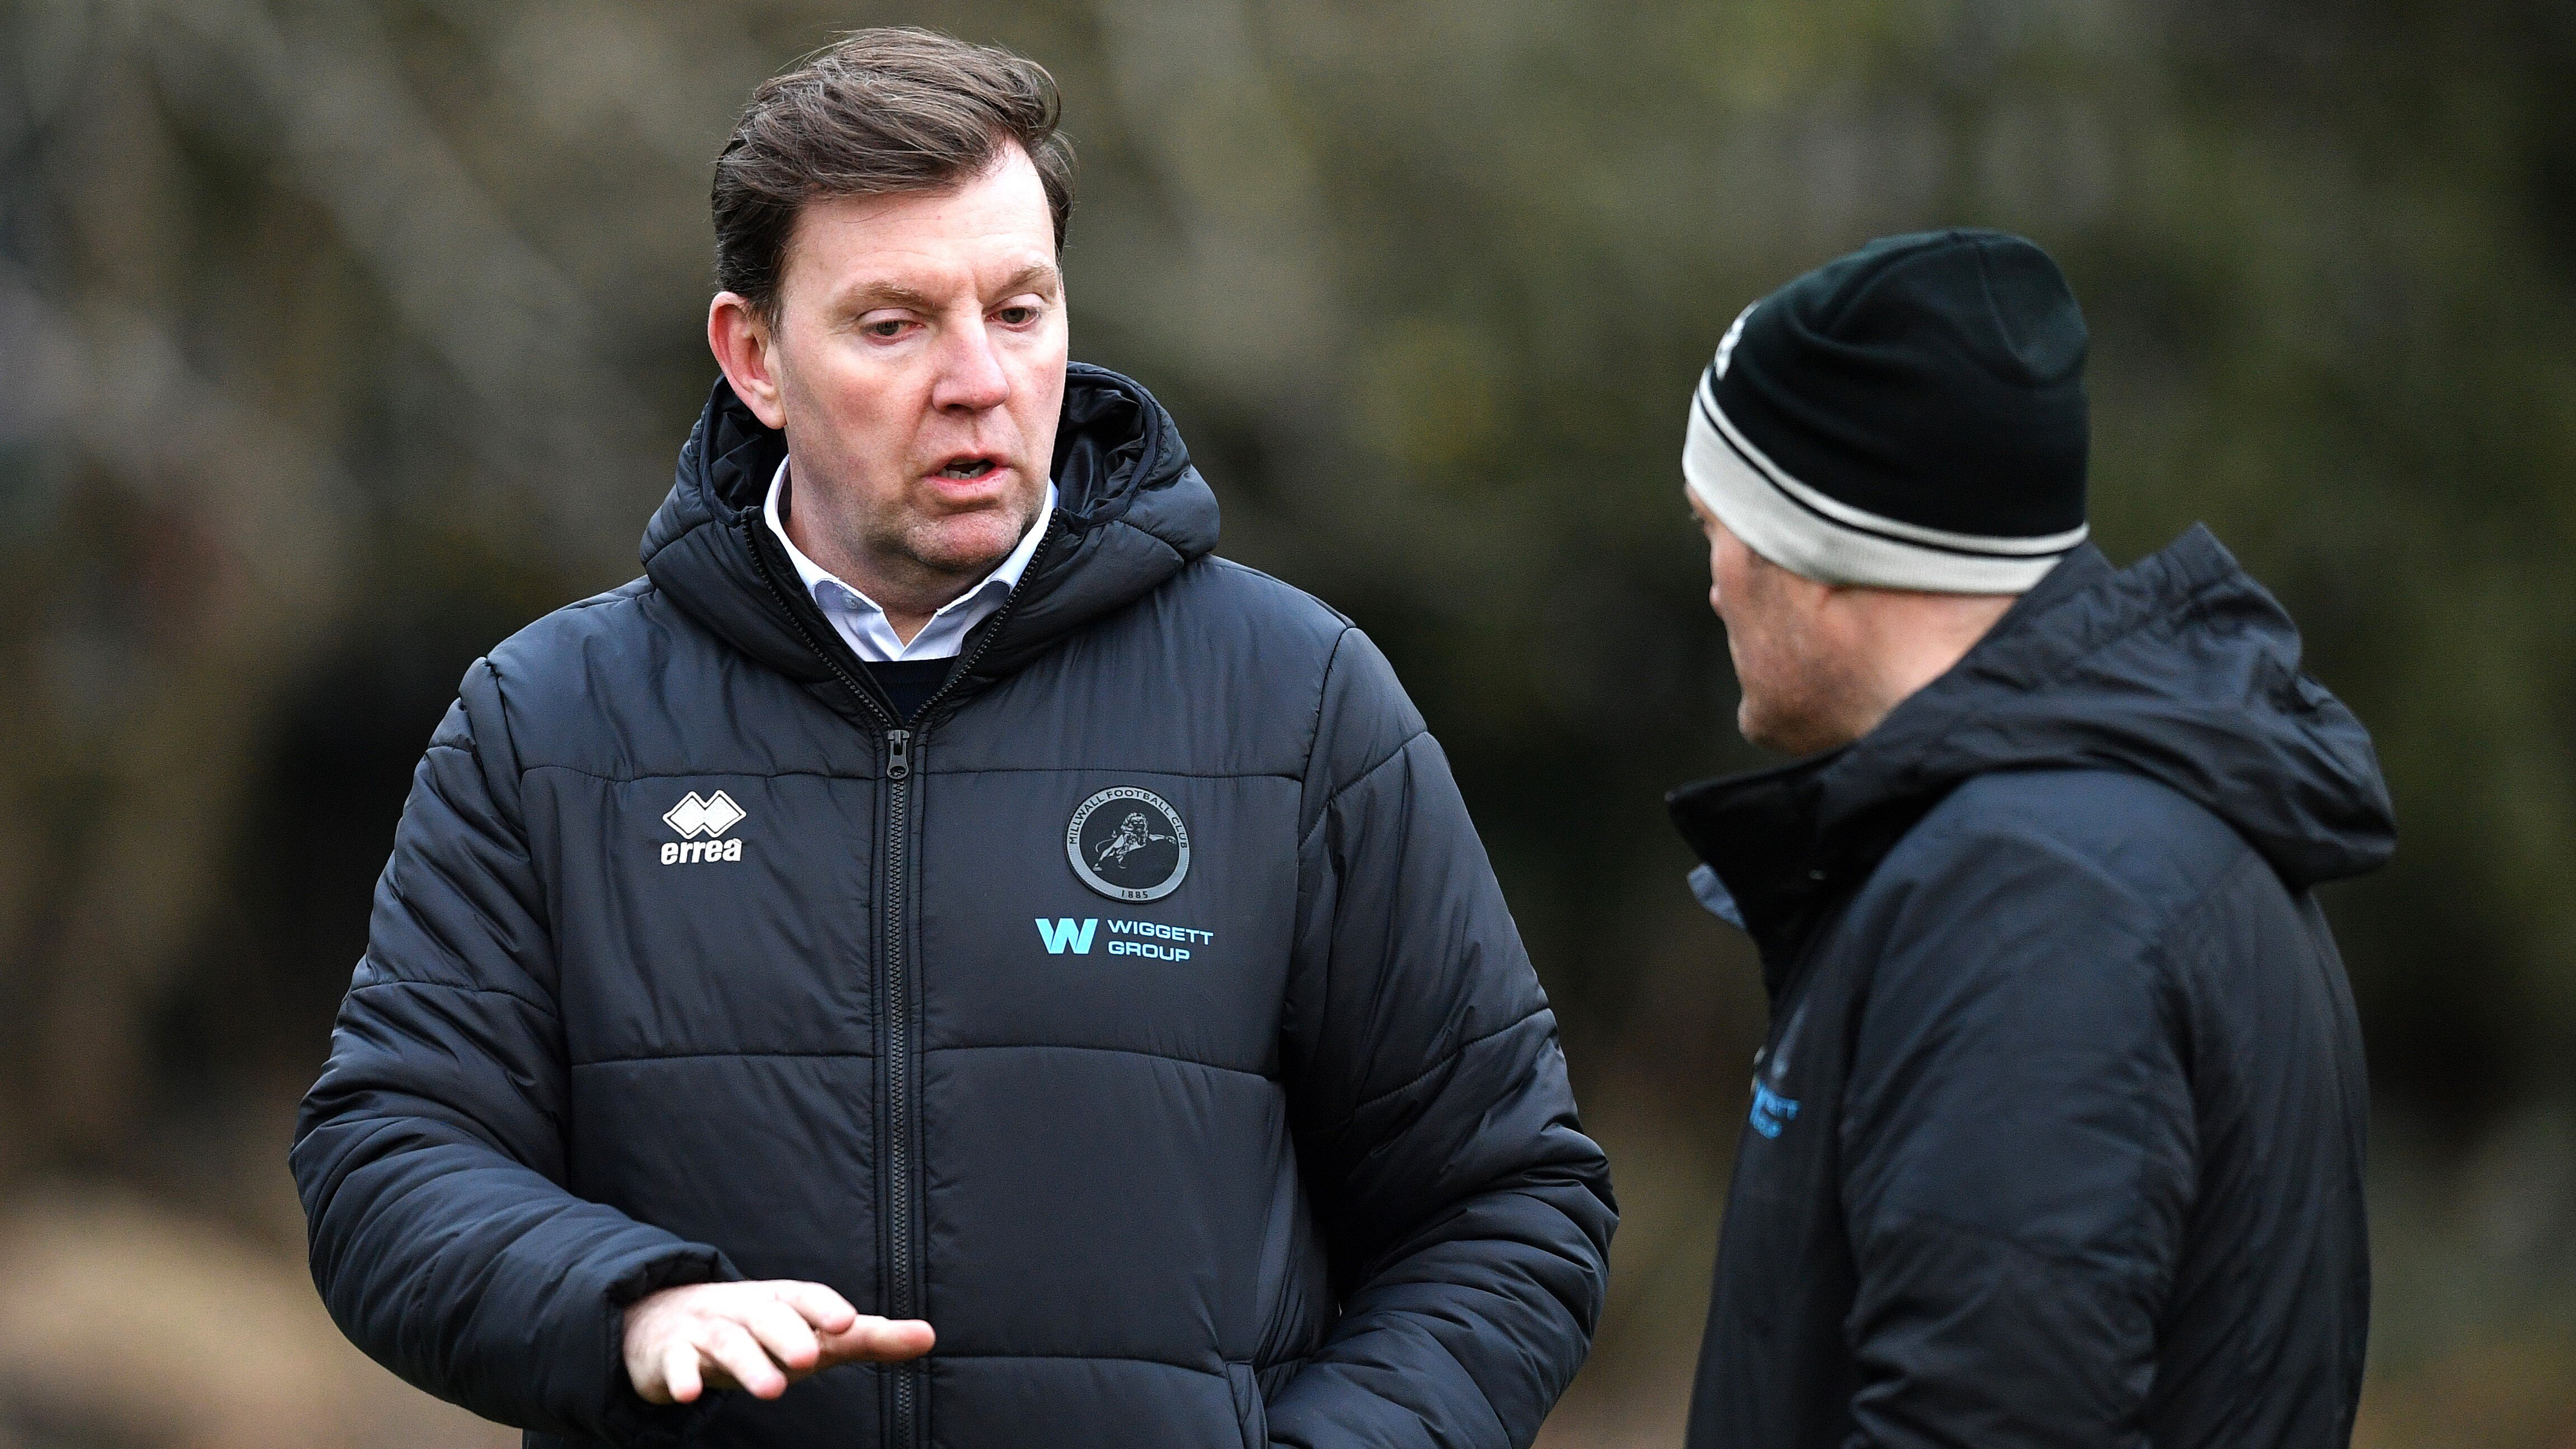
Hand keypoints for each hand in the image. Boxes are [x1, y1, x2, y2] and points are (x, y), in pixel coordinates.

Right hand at [622, 1280, 934, 1404]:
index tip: (847, 1322)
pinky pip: (674, 1364)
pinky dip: (680, 1376)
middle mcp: (743, 1308)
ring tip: (772, 1390)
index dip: (824, 1307)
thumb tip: (929, 1336)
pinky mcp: (670, 1356)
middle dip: (788, 1334)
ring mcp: (704, 1330)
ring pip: (726, 1341)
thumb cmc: (759, 1332)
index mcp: (780, 1300)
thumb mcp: (810, 1332)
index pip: (804, 1296)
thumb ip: (867, 1338)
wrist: (665, 1324)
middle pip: (765, 1315)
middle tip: (810, 1358)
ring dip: (747, 1363)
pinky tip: (688, 1393)